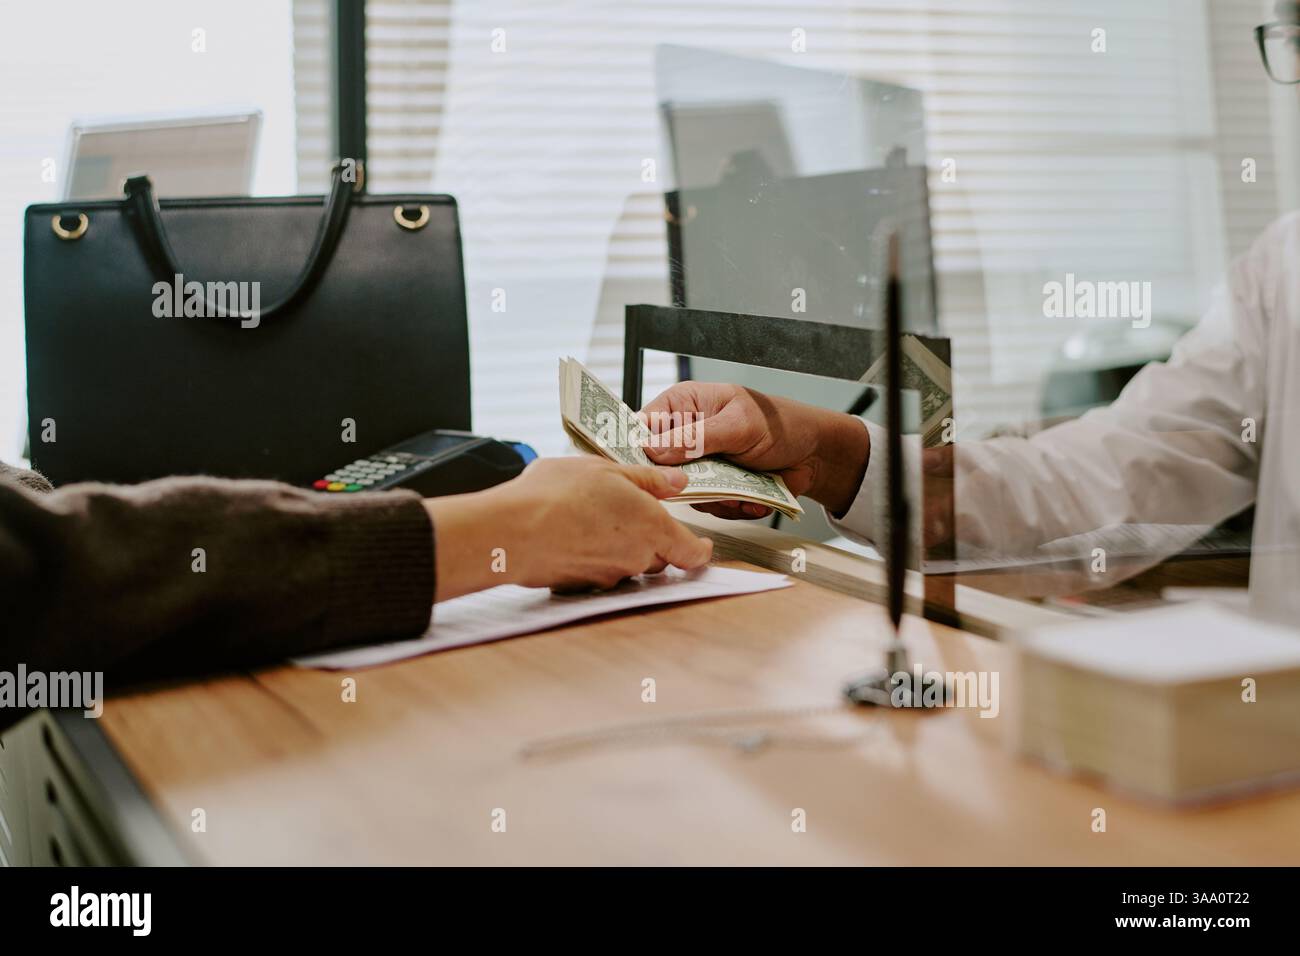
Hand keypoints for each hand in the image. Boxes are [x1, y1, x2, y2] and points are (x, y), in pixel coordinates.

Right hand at [424, 457, 712, 599]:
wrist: (511, 532)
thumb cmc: (556, 495)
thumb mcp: (607, 470)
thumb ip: (648, 480)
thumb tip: (678, 484)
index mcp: (652, 527)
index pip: (693, 553)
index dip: (701, 550)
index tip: (703, 544)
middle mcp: (636, 557)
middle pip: (659, 557)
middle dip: (652, 539)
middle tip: (630, 513)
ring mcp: (608, 576)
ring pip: (628, 564)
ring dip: (619, 546)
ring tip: (592, 517)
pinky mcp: (582, 586)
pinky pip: (597, 571)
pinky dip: (592, 556)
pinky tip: (571, 534)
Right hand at [639, 382, 870, 518]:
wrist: (813, 454)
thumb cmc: (779, 424)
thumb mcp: (738, 426)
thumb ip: (697, 438)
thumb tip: (654, 450)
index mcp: (682, 406)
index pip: (642, 428)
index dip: (639, 451)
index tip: (649, 471)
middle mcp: (684, 435)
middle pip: (659, 469)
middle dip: (690, 482)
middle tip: (716, 482)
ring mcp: (699, 464)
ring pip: (684, 493)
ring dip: (717, 497)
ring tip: (746, 487)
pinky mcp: (714, 488)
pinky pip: (708, 507)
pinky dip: (733, 506)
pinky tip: (754, 496)